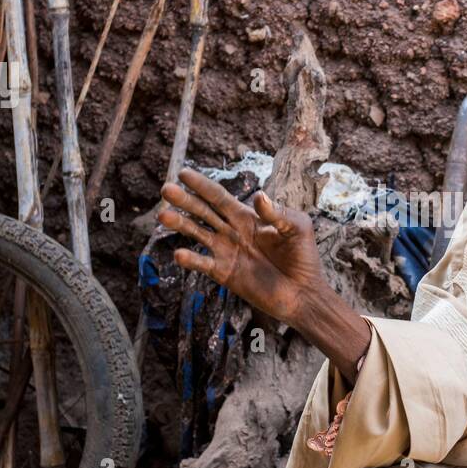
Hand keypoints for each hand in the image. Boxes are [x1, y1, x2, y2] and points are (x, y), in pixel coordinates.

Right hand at [158, 169, 328, 326]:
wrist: (303, 294)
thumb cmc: (303, 258)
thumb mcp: (298, 228)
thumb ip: (278, 213)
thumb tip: (258, 196)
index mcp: (247, 217)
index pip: (220, 197)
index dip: (203, 185)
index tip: (184, 173)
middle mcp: (232, 232)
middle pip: (203, 211)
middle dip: (185, 200)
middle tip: (166, 189)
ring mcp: (226, 252)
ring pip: (197, 234)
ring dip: (180, 224)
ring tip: (163, 215)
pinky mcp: (224, 274)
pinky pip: (203, 264)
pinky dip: (191, 260)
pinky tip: (180, 254)